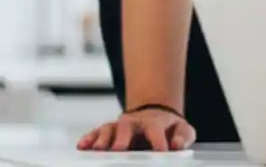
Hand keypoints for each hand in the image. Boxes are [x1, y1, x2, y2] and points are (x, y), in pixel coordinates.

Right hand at [77, 108, 195, 151]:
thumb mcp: (182, 129)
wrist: (155, 114)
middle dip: (122, 138)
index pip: (156, 129)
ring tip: (98, 149)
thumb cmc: (168, 127)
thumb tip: (176, 144)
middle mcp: (134, 122)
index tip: (161, 151)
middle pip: (127, 127)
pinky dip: (89, 138)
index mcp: (154, 122)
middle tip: (119, 149)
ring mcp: (119, 126)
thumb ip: (183, 136)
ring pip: (109, 129)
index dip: (158, 140)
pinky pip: (96, 133)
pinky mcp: (108, 131)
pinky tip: (82, 146)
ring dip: (102, 138)